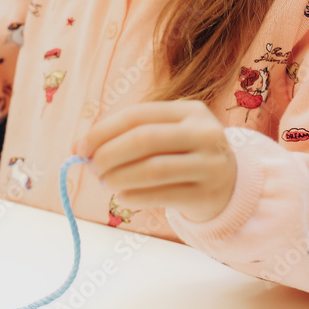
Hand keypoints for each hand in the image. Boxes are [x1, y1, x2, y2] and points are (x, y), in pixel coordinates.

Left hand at [75, 101, 237, 222]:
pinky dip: (132, 196)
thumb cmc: (182, 156)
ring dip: (118, 178)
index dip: (102, 132)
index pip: (137, 116)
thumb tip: (80, 147)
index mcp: (189, 111)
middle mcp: (204, 133)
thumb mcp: (165, 135)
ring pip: (151, 170)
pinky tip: (123, 196)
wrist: (228, 186)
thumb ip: (127, 136)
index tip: (80, 148)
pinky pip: (159, 196)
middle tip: (93, 169)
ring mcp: (209, 164)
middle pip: (143, 140)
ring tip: (106, 183)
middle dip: (108, 155)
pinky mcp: (205, 194)